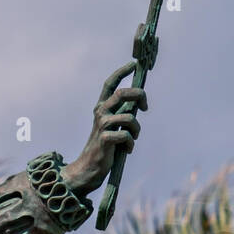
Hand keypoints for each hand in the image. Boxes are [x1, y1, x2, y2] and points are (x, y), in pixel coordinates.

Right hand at [62, 62, 146, 196]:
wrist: (88, 169)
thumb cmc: (104, 148)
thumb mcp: (113, 127)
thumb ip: (122, 114)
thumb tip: (139, 103)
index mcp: (101, 108)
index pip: (110, 84)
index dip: (121, 72)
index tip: (133, 64)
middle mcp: (100, 113)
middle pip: (122, 93)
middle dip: (139, 96)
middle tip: (146, 107)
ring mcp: (101, 125)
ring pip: (129, 117)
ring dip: (137, 129)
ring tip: (134, 138)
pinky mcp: (105, 139)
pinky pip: (126, 135)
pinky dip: (131, 144)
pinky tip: (127, 150)